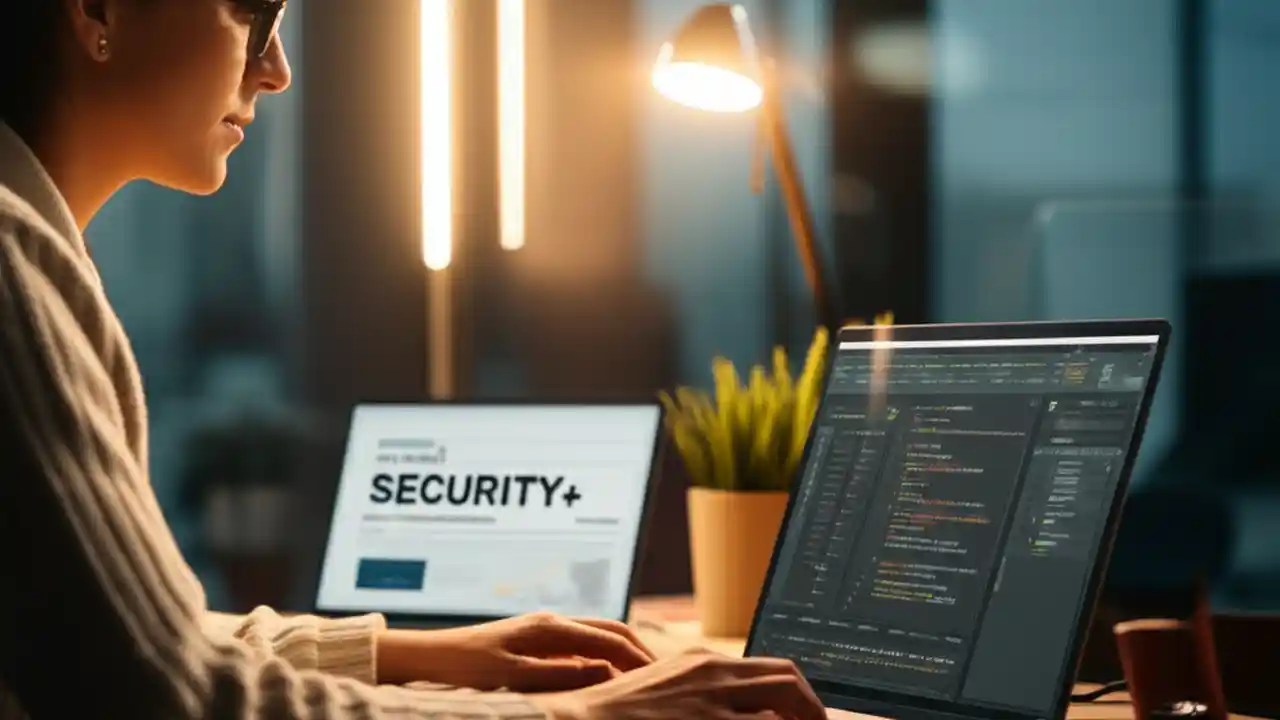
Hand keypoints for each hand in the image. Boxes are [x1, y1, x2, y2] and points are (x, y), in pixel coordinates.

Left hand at [377, 612, 656, 691]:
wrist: (429, 656)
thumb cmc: (466, 666)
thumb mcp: (512, 676)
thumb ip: (560, 674)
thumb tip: (606, 672)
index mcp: (550, 627)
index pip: (609, 638)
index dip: (638, 657)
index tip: (662, 675)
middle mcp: (551, 622)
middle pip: (610, 629)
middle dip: (638, 649)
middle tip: (663, 674)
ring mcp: (544, 630)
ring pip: (597, 635)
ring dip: (622, 651)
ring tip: (644, 674)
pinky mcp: (535, 641)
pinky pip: (580, 645)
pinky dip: (602, 656)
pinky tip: (607, 675)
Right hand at [527, 648, 826, 719]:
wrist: (579, 718)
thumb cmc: (620, 711)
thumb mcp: (670, 687)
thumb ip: (709, 690)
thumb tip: (750, 706)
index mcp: (707, 662)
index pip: (778, 671)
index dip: (804, 698)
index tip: (808, 718)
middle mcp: (713, 676)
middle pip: (788, 683)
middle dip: (812, 711)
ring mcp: (708, 706)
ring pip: (778, 710)